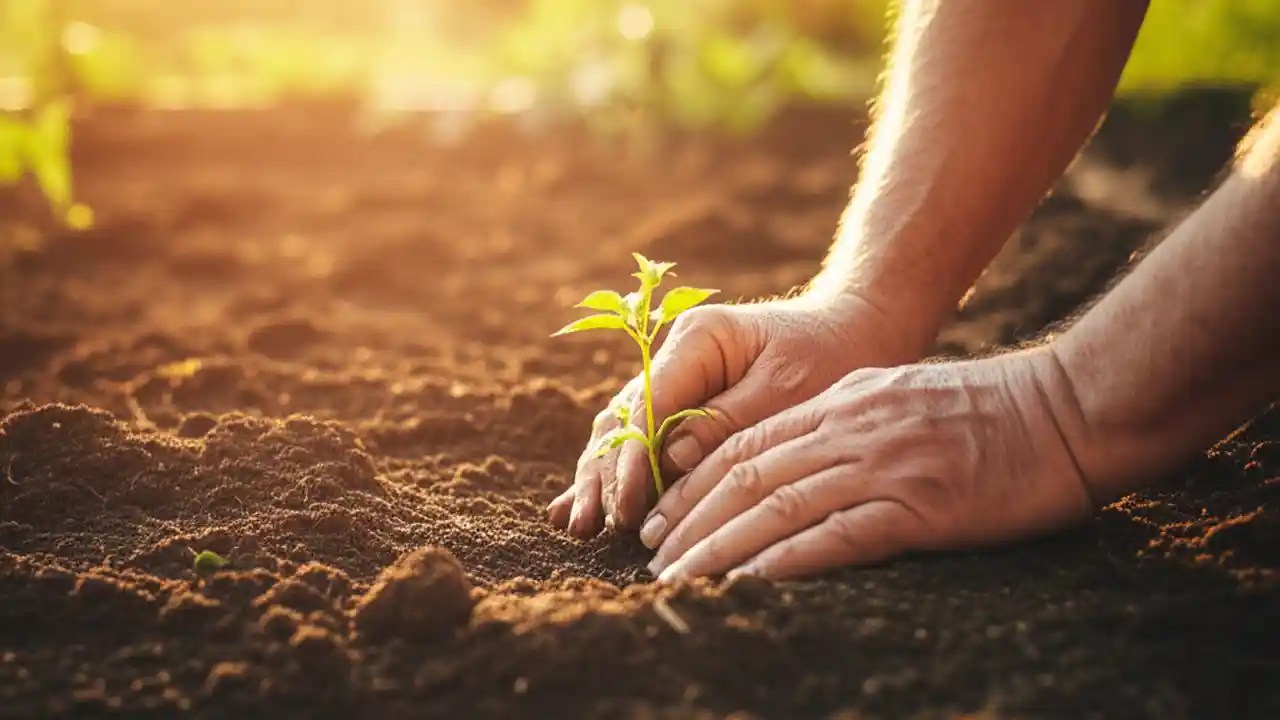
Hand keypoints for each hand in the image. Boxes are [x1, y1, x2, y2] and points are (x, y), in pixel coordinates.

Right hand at [547, 292, 922, 537]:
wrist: (852, 333)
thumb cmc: (828, 355)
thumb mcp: (787, 388)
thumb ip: (728, 422)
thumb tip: (670, 460)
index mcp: (697, 338)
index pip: (650, 404)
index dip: (631, 459)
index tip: (625, 506)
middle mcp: (672, 358)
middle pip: (622, 419)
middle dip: (601, 476)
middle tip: (587, 525)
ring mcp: (671, 383)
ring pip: (619, 435)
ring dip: (597, 480)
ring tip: (576, 526)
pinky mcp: (678, 409)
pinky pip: (637, 445)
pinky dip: (612, 478)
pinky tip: (574, 509)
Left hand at [642, 348, 1094, 579]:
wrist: (1067, 410)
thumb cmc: (991, 409)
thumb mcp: (900, 394)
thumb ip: (847, 418)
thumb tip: (799, 454)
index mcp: (842, 402)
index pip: (746, 445)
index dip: (693, 484)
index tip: (663, 520)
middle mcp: (850, 429)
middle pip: (746, 477)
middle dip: (690, 520)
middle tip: (652, 558)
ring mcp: (882, 465)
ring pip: (777, 508)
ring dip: (719, 548)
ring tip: (679, 581)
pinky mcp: (919, 506)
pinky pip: (836, 537)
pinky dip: (785, 560)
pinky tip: (748, 583)